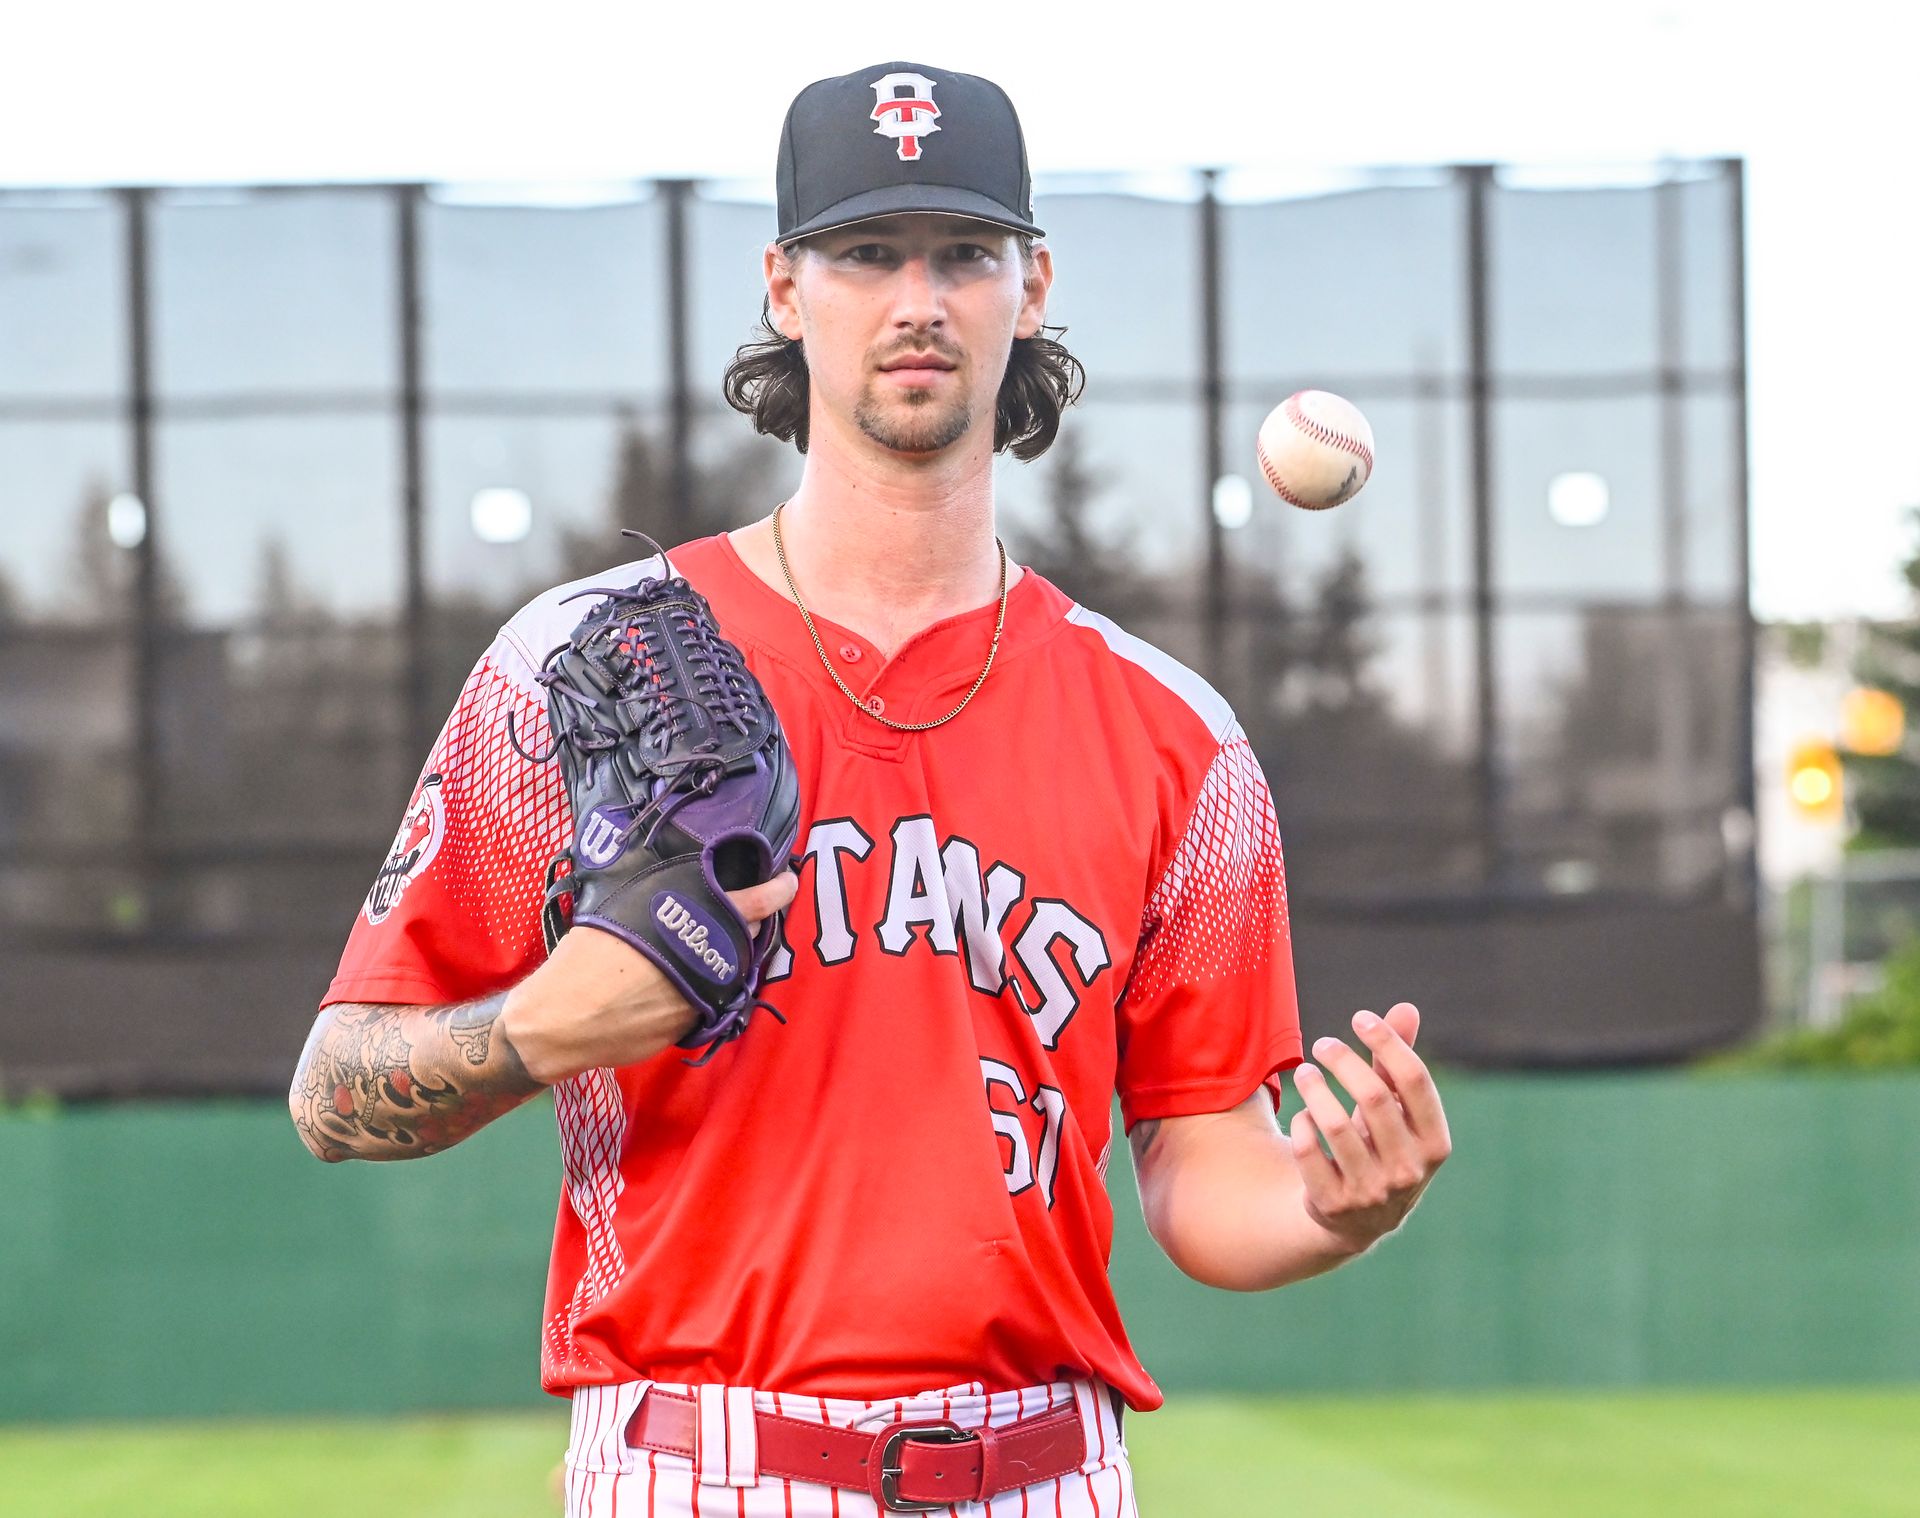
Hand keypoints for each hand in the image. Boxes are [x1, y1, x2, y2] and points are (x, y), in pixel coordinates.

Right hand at [501, 871, 798, 1083]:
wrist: (563, 1021)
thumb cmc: (584, 958)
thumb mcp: (623, 908)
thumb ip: (663, 898)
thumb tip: (682, 884)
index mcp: (691, 922)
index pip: (752, 903)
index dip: (776, 891)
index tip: (789, 882)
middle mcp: (707, 960)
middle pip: (744, 938)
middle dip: (743, 927)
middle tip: (731, 916)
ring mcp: (704, 995)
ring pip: (728, 970)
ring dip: (722, 958)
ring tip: (694, 949)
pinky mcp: (693, 1023)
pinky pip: (707, 999)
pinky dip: (698, 988)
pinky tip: (669, 984)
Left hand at [1288, 1003, 1451, 1255]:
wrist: (1354, 1221)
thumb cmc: (1379, 1147)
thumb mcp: (1396, 1113)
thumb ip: (1397, 1064)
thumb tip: (1406, 1008)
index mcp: (1435, 1144)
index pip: (1415, 1081)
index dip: (1387, 1042)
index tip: (1360, 1018)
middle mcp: (1408, 1171)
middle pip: (1374, 1097)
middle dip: (1343, 1060)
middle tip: (1323, 1044)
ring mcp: (1371, 1192)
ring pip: (1335, 1125)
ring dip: (1315, 1088)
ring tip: (1305, 1072)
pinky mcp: (1333, 1204)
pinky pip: (1308, 1152)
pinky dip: (1301, 1125)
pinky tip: (1302, 1116)